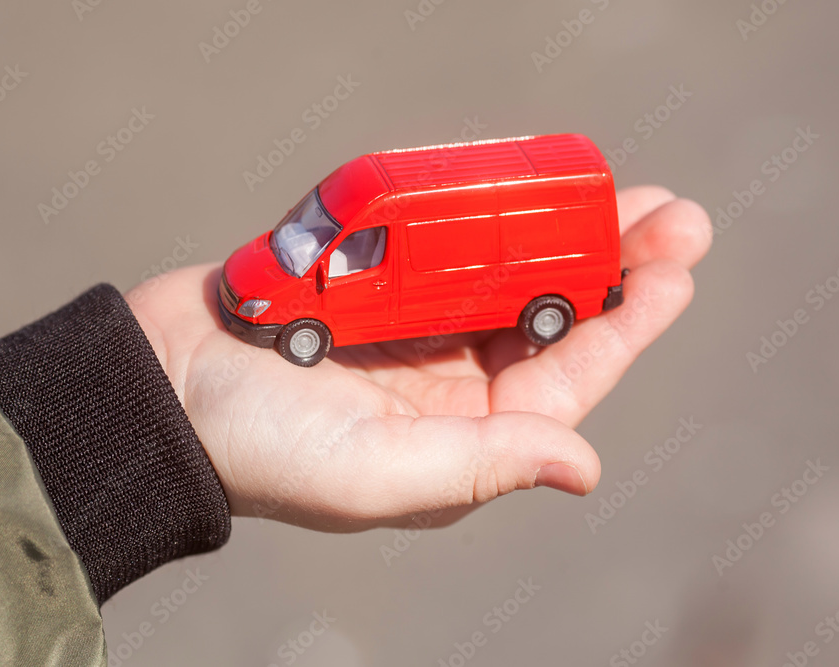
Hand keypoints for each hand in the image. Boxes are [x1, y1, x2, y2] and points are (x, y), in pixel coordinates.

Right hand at [125, 186, 711, 531]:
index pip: (563, 379)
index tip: (678, 269)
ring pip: (502, 277)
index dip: (627, 324)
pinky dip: (482, 220)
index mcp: (459, 436)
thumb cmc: (258, 449)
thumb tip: (584, 467)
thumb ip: (480, 466)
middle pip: (546, 318)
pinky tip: (518, 189)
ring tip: (616, 191)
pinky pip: (441, 249)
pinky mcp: (368, 287)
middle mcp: (444, 386)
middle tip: (673, 215)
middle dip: (610, 268)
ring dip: (557, 236)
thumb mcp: (375, 473)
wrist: (160, 393)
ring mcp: (407, 331)